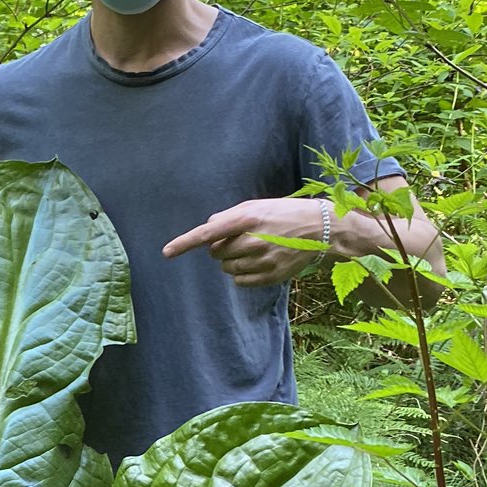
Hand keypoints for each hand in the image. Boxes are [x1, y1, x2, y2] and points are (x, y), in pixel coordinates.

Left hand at [162, 197, 325, 285]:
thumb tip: (208, 228)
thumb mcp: (257, 205)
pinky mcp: (271, 276)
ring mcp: (263, 260)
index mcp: (248, 219)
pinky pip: (239, 281)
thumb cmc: (284, 213)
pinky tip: (258, 262)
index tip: (166, 253)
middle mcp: (253, 240)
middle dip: (220, 247)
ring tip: (253, 249)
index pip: (208, 233)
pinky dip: (241, 273)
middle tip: (240, 239)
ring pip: (226, 268)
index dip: (185, 243)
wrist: (320, 229)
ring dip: (231, 261)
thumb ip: (229, 216)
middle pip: (216, 253)